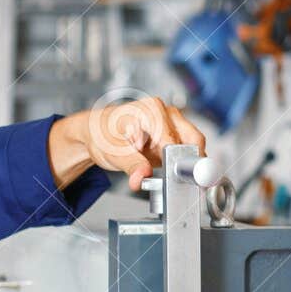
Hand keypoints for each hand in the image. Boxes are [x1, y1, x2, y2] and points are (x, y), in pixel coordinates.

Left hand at [47, 97, 206, 191]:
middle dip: (185, 163)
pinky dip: (182, 164)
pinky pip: (187, 151)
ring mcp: (172, 123)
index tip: (178, 178)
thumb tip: (142, 177)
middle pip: (192, 141)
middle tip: (173, 181)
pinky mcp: (173, 136)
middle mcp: (166, 113)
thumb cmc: (103, 134)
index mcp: (152, 111)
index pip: (174, 140)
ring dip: (183, 164)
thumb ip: (131, 165)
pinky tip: (169, 171)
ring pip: (192, 147)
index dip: (177, 162)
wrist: (98, 132)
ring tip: (165, 174)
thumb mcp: (113, 152)